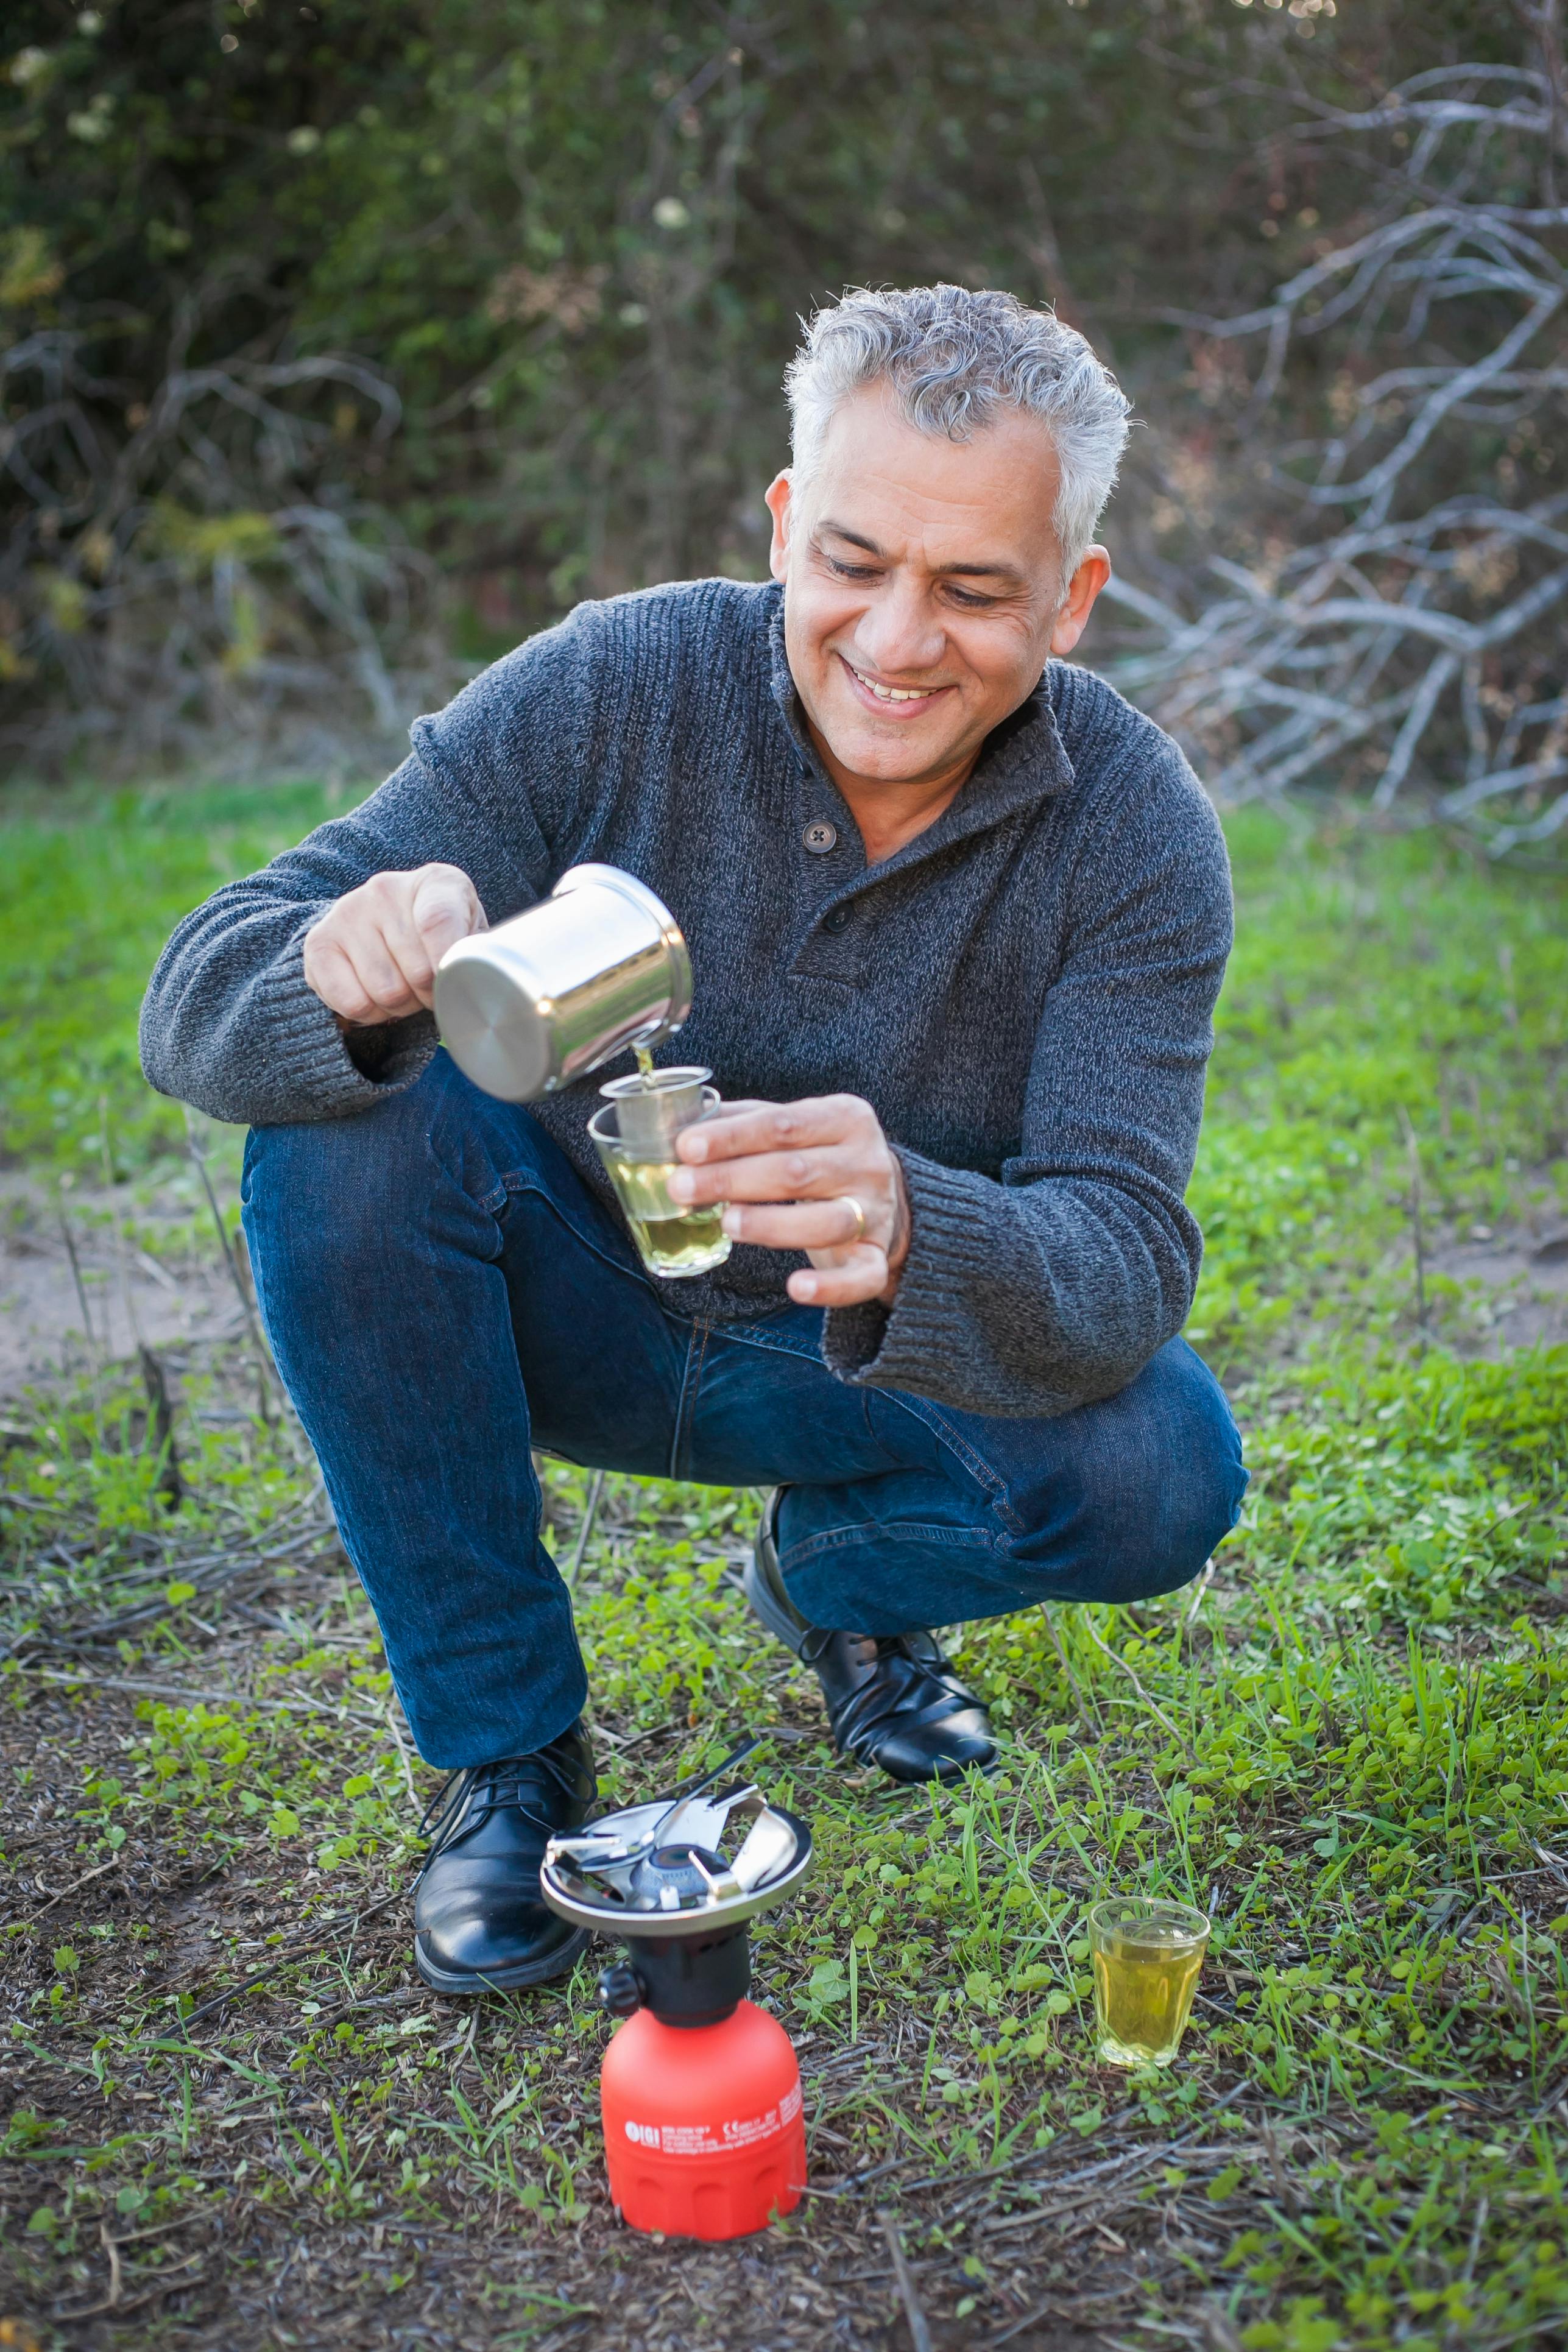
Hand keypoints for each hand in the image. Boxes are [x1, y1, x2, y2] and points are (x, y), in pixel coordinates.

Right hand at [303, 864, 486, 1025]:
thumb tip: (472, 985)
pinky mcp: (319, 942)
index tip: (453, 983)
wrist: (384, 928)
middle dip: (429, 995)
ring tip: (403, 988)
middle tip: (428, 988)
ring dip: (400, 1006)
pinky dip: (370, 1014)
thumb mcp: (470, 938)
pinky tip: (375, 995)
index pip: (439, 922)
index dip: (447, 965)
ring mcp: (348, 912)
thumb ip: (474, 955)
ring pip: (386, 992)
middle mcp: (386, 888)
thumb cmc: (440, 938)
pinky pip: (352, 1002)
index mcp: (437, 882)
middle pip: (417, 971)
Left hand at [668, 1094, 910, 1308]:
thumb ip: (742, 1123)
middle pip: (797, 1172)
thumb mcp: (792, 1127)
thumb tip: (681, 1128)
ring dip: (771, 1224)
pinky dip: (830, 1288)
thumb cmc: (819, 1156)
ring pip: (827, 1222)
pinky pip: (860, 1278)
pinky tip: (795, 1287)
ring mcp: (875, 1212)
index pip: (783, 1125)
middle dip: (733, 1179)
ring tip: (726, 1223)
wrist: (882, 1198)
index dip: (732, 1137)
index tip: (686, 1148)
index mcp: (844, 1118)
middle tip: (682, 1189)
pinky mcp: (876, 1257)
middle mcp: (866, 1162)